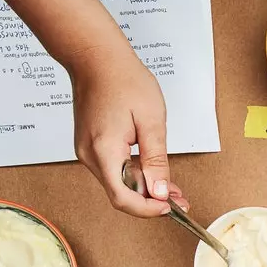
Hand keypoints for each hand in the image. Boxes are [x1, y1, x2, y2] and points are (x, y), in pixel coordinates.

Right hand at [67, 45, 183, 216]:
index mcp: (104, 151)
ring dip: (145, 189)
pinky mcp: (91, 146)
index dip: (148, 209)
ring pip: (118, 183)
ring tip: (171, 188)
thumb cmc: (123, 80)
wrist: (96, 57)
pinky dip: (134, 176)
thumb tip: (159, 192)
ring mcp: (88, 151)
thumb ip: (156, 161)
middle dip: (151, 201)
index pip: (123, 198)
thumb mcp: (151, 122)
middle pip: (121, 194)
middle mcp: (90, 155)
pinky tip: (153, 174)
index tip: (170, 208)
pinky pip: (113, 170)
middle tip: (179, 200)